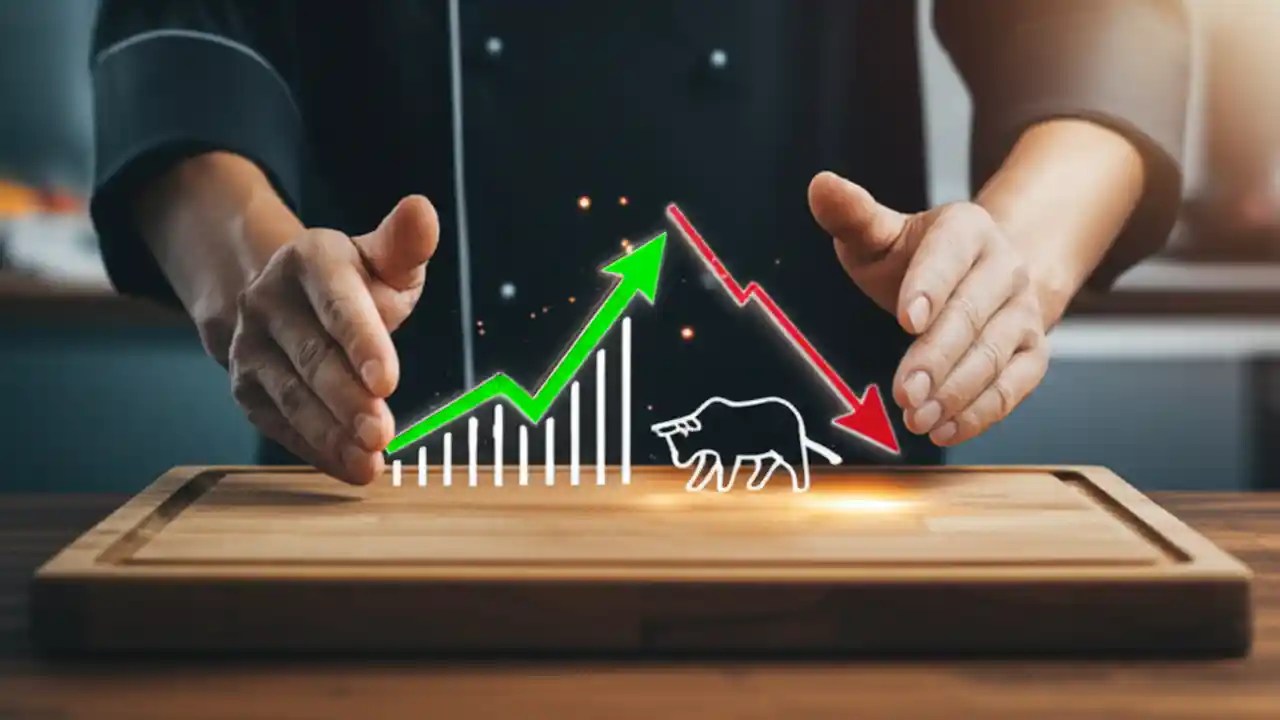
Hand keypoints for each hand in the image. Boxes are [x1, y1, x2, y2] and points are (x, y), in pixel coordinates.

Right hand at [227, 195, 437, 483]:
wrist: (288, 300)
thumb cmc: (355, 281)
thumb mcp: (383, 258)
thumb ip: (405, 244)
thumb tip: (423, 211)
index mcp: (309, 260)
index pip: (338, 303)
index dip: (362, 342)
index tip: (388, 380)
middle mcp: (268, 301)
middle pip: (314, 357)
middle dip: (348, 400)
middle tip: (381, 433)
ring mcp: (250, 346)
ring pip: (293, 395)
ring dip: (330, 434)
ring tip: (368, 462)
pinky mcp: (246, 387)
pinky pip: (281, 424)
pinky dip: (315, 450)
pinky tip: (348, 468)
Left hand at [808, 171, 1048, 445]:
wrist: (978, 274)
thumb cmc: (913, 258)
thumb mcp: (880, 234)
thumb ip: (852, 215)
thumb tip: (820, 184)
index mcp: (967, 229)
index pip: (949, 256)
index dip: (929, 287)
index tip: (906, 319)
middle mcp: (1005, 267)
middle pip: (972, 314)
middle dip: (937, 357)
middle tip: (903, 392)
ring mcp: (1024, 312)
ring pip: (995, 354)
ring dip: (957, 391)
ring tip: (917, 417)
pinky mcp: (1033, 351)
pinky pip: (1016, 385)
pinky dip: (983, 412)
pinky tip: (947, 429)